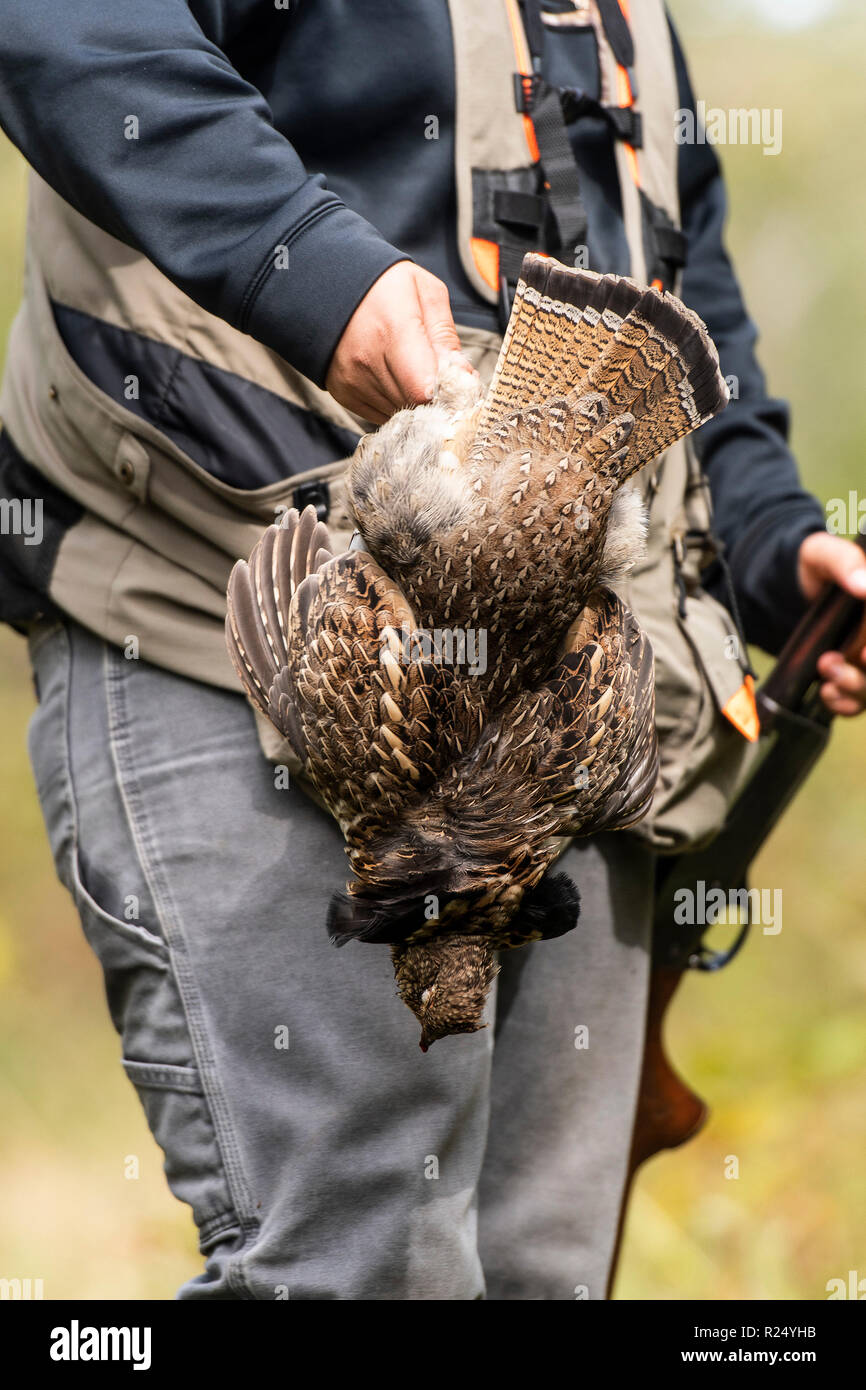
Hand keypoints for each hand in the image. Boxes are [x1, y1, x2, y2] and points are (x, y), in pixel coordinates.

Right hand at [325, 261, 471, 423]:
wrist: (330, 288)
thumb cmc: (385, 288)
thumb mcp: (425, 292)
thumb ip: (446, 335)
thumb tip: (463, 376)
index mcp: (393, 328)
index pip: (423, 389)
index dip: (444, 391)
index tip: (452, 381)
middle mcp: (368, 359)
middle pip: (414, 405)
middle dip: (432, 396)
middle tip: (434, 373)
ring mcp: (353, 379)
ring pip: (399, 414)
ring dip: (413, 401)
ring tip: (410, 371)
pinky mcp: (344, 393)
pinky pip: (381, 415)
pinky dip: (394, 403)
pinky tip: (392, 378)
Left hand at [797, 531, 865, 715]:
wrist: (790, 589)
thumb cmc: (813, 566)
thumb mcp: (823, 553)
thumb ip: (844, 561)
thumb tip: (864, 585)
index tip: (864, 654)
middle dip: (864, 674)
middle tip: (830, 662)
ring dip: (853, 687)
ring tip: (825, 671)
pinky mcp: (853, 677)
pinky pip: (858, 702)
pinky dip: (845, 703)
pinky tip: (827, 692)